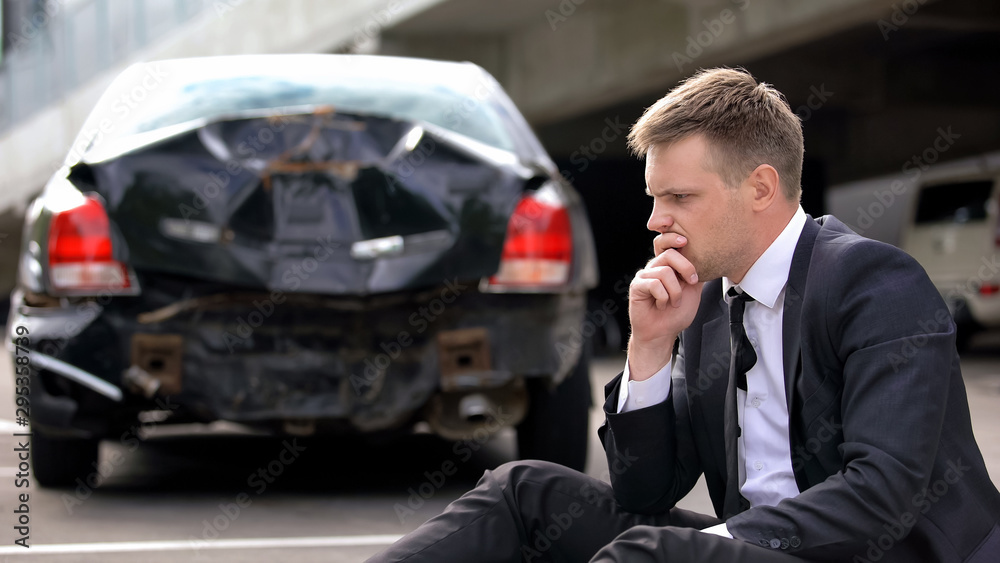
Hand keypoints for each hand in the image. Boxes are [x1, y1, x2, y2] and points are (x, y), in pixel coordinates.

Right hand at [627, 232, 704, 379]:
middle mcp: (655, 267)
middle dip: (686, 268)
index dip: (673, 236)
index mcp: (667, 265)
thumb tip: (709, 258)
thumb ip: (697, 273)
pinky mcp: (637, 286)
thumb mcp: (693, 291)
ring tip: (674, 303)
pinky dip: (663, 297)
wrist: (663, 334)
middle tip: (692, 282)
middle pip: (669, 254)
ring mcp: (644, 276)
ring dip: (675, 291)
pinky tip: (661, 305)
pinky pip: (654, 284)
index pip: (667, 243)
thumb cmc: (676, 314)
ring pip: (665, 272)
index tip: (685, 240)